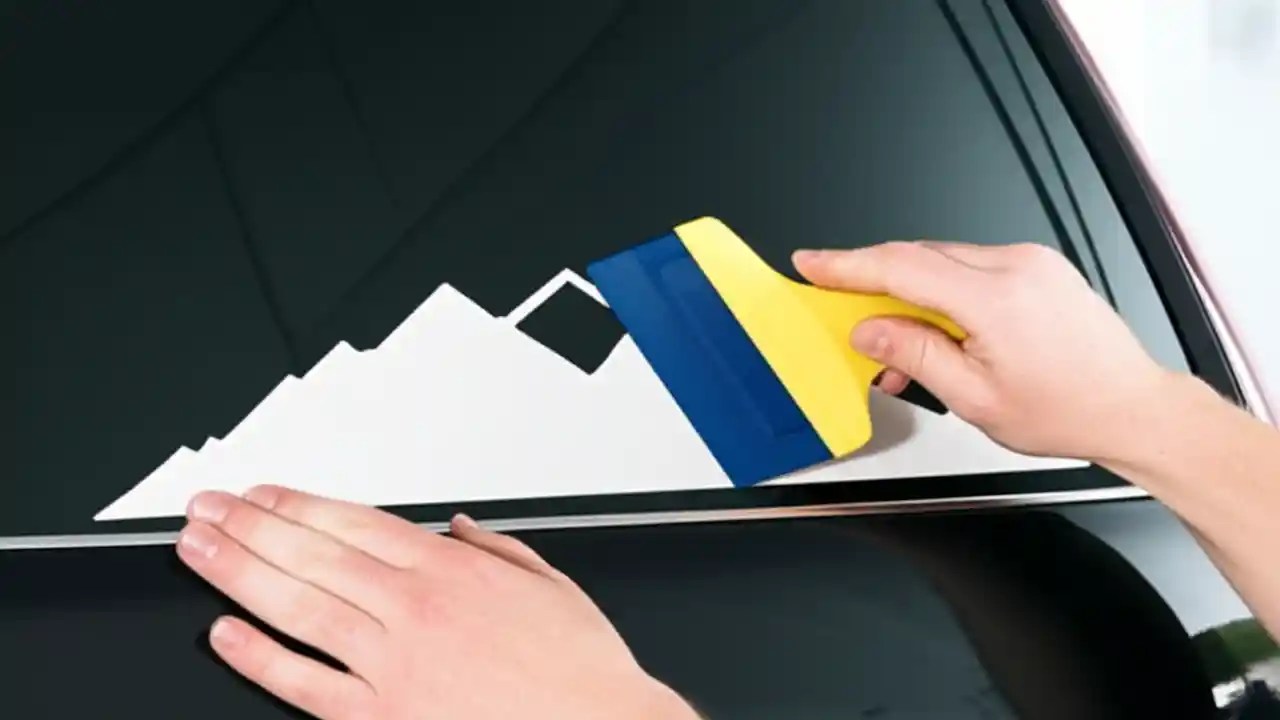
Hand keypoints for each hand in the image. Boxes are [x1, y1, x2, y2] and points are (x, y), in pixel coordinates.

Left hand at [175, 486, 697, 719]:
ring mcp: (392, 663)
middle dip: (250, 526)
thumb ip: (498, 548)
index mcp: (450, 569)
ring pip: (298, 606)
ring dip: (239, 573)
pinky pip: (306, 683)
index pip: (353, 523)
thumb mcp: (551, 584)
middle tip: (206, 509)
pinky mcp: (384, 716)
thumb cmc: (580, 670)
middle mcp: (413, 608)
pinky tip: (225, 635)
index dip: (296, 505)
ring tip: (198, 551)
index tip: (260, 495)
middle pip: (313, 554)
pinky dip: (260, 657)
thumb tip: (460, 526)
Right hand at [792, 241, 1171, 461]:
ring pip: (942, 261)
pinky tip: (933, 331)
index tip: (811, 263)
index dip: (846, 264)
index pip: (901, 266)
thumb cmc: (1068, 411)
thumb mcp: (975, 399)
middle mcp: (1015, 267)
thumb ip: (914, 356)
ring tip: (896, 349)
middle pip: (918, 257)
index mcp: (996, 298)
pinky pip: (971, 268)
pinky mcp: (1037, 266)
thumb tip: (868, 330)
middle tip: (841, 315)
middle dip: (871, 283)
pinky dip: (941, 292)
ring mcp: (1029, 262)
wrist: (1133, 407)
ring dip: (908, 293)